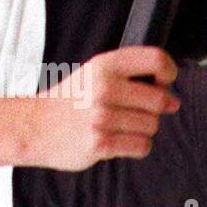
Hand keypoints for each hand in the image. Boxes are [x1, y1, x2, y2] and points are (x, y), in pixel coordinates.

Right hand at [24, 47, 180, 171]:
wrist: (35, 126)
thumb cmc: (70, 101)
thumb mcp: (93, 73)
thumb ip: (129, 75)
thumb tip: (172, 97)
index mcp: (104, 65)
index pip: (155, 60)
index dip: (169, 72)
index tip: (163, 82)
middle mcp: (104, 88)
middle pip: (160, 99)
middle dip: (155, 109)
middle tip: (135, 110)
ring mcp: (102, 117)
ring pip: (152, 125)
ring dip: (142, 129)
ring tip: (119, 126)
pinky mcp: (101, 143)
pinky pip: (142, 146)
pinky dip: (135, 146)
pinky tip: (117, 139)